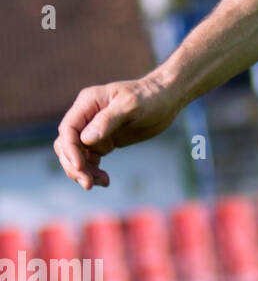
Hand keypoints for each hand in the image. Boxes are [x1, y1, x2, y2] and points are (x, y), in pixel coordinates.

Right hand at [53, 76, 181, 189]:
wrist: (167, 98)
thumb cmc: (150, 97)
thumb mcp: (131, 105)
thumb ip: (108, 120)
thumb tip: (86, 139)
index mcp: (88, 103)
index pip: (68, 129)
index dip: (70, 150)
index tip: (80, 167)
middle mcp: (86, 116)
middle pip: (67, 145)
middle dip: (74, 165)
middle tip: (89, 184)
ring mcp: (94, 130)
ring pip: (77, 155)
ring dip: (83, 171)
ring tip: (101, 182)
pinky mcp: (104, 141)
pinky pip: (90, 159)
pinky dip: (93, 171)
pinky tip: (105, 180)